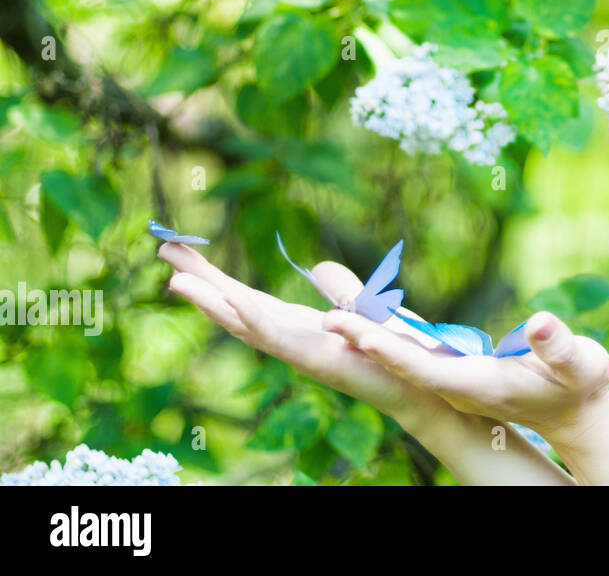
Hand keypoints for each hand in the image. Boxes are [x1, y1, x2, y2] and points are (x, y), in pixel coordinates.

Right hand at [157, 241, 467, 432]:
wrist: (420, 385)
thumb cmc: (392, 350)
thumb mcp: (363, 307)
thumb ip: (339, 288)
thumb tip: (319, 266)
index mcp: (297, 324)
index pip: (246, 295)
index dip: (214, 274)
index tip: (182, 247)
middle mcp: (290, 339)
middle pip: (235, 306)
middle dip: (200, 281)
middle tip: (163, 249)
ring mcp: (298, 352)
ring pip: (246, 324)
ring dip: (212, 303)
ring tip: (177, 280)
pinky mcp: (317, 361)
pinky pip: (280, 338)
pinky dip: (254, 319)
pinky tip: (233, 300)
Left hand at [320, 307, 608, 441]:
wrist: (575, 410)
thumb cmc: (581, 384)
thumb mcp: (580, 364)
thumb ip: (559, 346)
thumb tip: (539, 323)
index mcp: (478, 384)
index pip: (424, 369)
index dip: (390, 352)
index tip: (357, 334)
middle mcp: (454, 383)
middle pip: (397, 363)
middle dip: (360, 342)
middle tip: (322, 316)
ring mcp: (450, 376)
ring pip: (396, 354)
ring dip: (360, 334)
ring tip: (324, 307)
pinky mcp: (451, 366)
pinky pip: (405, 347)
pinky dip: (379, 330)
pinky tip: (357, 311)